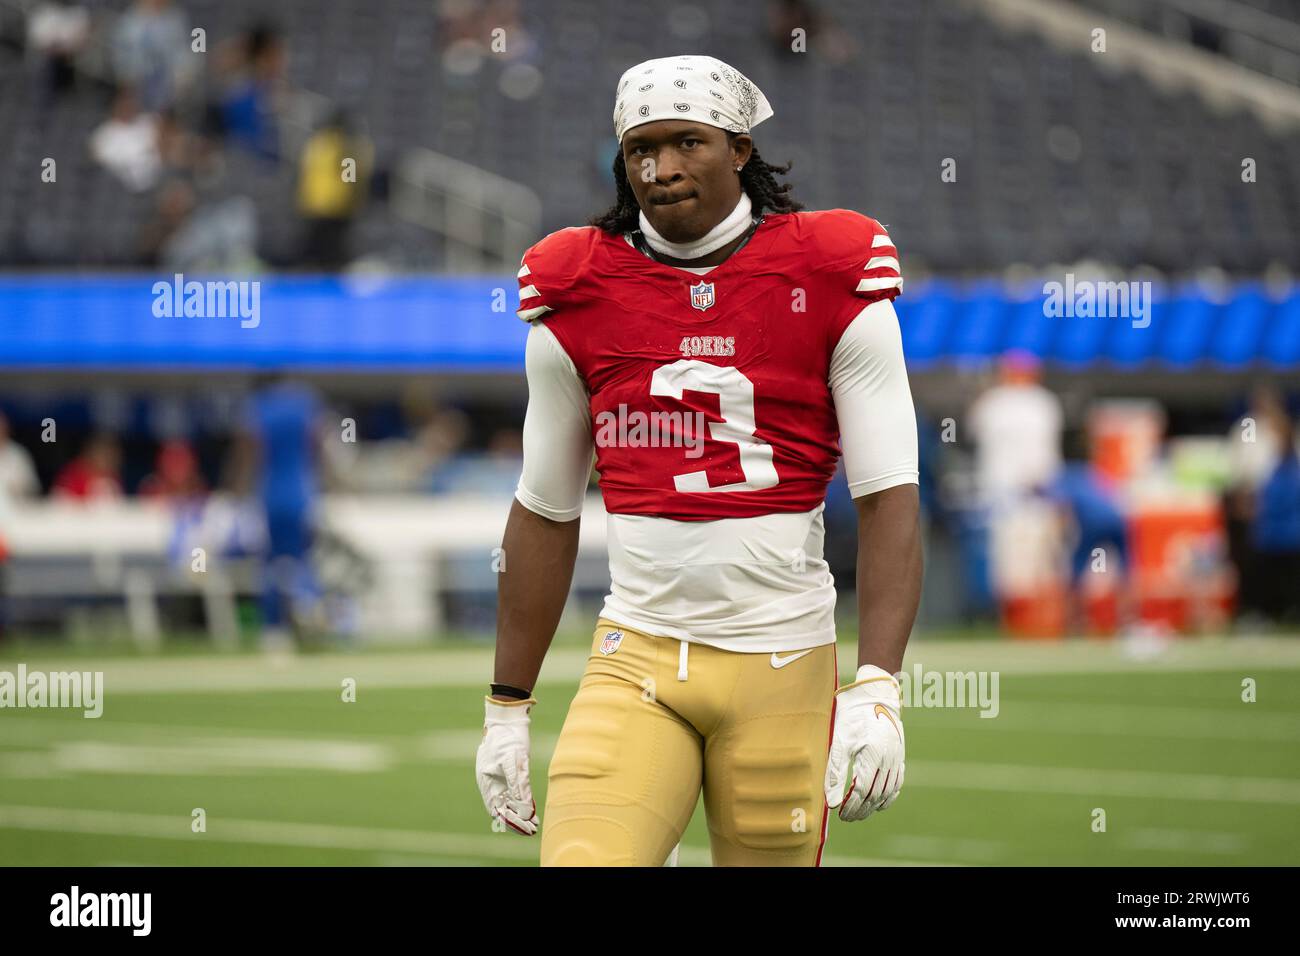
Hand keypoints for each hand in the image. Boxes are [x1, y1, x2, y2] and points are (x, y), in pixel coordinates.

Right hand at [475, 696, 538, 834]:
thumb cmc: (508, 739)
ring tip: (534, 824)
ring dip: (521, 814)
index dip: (512, 822)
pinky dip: (522, 802)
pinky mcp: (507, 773)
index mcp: (487, 782)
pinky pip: (513, 792)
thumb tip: (525, 811)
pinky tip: (532, 808)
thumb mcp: (514, 762)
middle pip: (503, 809)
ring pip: (509, 803)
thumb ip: (519, 787)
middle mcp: (492, 783)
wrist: (507, 719)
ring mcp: (499, 778)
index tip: (527, 829)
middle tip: (533, 830)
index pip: (498, 810)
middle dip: (517, 821)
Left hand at [823, 665, 903, 821]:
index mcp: (872, 754)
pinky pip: (898, 783)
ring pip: (888, 792)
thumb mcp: (839, 741)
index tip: (840, 814)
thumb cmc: (852, 716)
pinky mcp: (900, 756)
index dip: (851, 806)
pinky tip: (878, 804)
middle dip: (861, 810)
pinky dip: (889, 797)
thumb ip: (835, 772)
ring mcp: (897, 758)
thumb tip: (831, 801)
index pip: (862, 790)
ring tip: (859, 814)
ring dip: (873, 806)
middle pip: (875, 794)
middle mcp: (888, 758)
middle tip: (848, 818)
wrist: (875, 695)